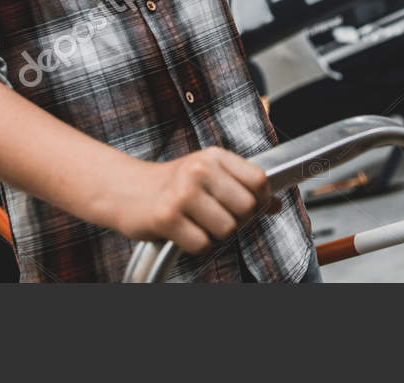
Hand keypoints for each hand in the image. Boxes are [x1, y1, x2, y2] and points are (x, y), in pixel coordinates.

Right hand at [100, 147, 273, 254]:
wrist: (126, 190)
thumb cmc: (172, 184)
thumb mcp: (209, 175)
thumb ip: (243, 187)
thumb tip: (277, 203)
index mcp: (214, 156)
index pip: (259, 180)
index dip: (261, 199)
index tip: (252, 207)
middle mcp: (200, 169)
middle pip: (247, 207)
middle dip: (238, 221)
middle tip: (218, 219)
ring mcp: (183, 193)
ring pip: (227, 229)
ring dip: (216, 236)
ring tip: (199, 224)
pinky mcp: (167, 217)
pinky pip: (202, 245)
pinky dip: (197, 246)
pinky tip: (185, 233)